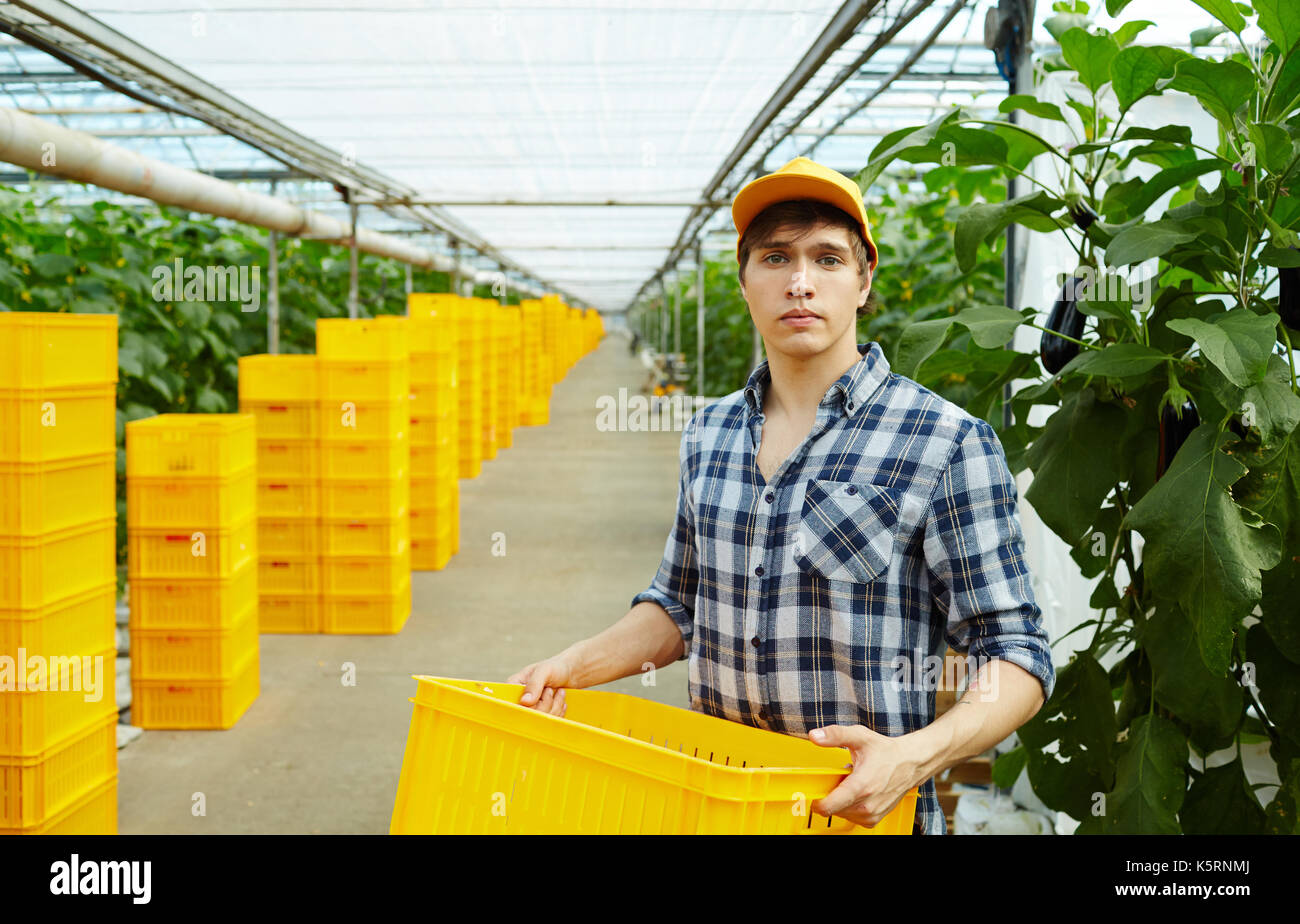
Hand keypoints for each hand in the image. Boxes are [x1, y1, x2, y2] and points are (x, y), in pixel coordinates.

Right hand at [506, 654, 576, 716]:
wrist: (570, 672)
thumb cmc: (555, 667)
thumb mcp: (545, 671)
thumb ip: (534, 684)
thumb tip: (525, 701)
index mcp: (514, 685)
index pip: (510, 703)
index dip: (523, 706)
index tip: (536, 702)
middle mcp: (520, 699)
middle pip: (527, 714)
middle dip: (544, 704)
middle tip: (550, 690)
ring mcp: (531, 708)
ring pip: (540, 720)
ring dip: (554, 707)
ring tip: (559, 692)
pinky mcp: (542, 715)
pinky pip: (548, 721)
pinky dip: (558, 712)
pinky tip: (561, 700)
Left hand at [806, 724, 924, 828]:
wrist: (910, 763)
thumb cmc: (886, 751)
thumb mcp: (859, 736)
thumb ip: (835, 735)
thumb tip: (814, 736)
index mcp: (861, 786)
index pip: (829, 806)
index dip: (815, 801)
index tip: (812, 792)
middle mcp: (867, 805)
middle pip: (833, 809)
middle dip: (830, 795)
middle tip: (839, 779)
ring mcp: (872, 814)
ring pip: (842, 814)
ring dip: (841, 802)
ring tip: (850, 783)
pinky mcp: (875, 819)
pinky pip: (853, 818)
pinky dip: (850, 807)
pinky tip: (857, 793)